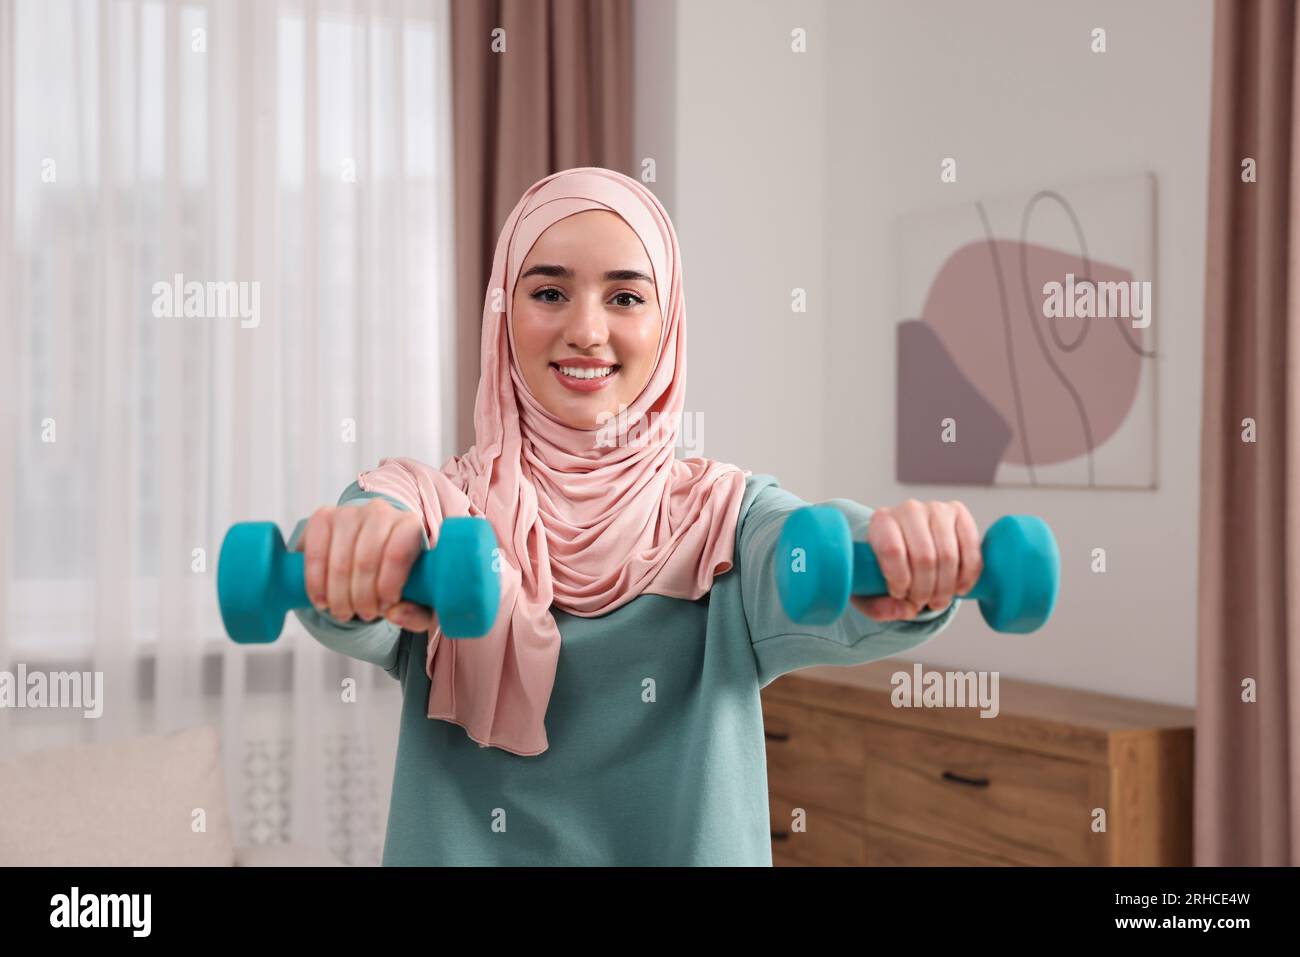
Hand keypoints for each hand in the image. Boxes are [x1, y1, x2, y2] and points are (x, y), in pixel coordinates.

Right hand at [296, 498, 434, 631]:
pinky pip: (315, 555)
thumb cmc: (397, 574)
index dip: (388, 586)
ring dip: (339, 597)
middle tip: (364, 615)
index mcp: (409, 526)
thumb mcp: (418, 597)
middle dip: (362, 598)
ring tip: (344, 612)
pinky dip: (316, 584)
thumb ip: (417, 612)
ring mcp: (348, 513)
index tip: (385, 607)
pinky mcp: (322, 518)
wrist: (369, 551)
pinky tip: (322, 601)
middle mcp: (380, 512)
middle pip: (365, 561)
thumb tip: (393, 612)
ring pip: (339, 562)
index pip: (397, 554)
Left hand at [851, 499, 982, 621]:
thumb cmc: (884, 567)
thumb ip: (879, 607)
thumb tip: (907, 611)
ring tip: (938, 600)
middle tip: (921, 603)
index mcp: (881, 521)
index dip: (899, 580)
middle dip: (924, 590)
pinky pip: (971, 549)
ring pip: (948, 556)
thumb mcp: (870, 590)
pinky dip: (968, 576)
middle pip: (924, 557)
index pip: (893, 551)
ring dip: (946, 587)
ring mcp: (937, 509)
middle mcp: (909, 510)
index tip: (898, 594)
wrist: (905, 544)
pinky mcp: (960, 514)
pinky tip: (959, 589)